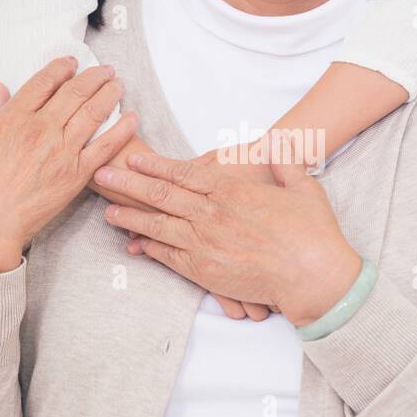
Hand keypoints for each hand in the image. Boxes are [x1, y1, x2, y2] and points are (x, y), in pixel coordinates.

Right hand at [0, 57, 137, 272]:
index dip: (61, 67)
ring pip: (92, 114)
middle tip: (106, 70)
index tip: (73, 62)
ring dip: (109, 95)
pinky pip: (105, 147)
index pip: (44, 82)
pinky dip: (121, 130)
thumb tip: (0, 87)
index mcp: (14, 118)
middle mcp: (40, 130)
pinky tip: (132, 118)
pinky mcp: (75, 175)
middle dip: (93, 77)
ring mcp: (60, 151)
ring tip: (118, 84)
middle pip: (74, 93)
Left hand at [93, 141, 362, 326]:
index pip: (185, 174)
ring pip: (158, 226)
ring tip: (109, 210)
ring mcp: (205, 244)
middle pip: (161, 196)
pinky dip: (150, 248)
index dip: (156, 165)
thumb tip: (281, 142)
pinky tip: (134, 243)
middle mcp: (212, 215)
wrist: (313, 274)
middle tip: (103, 175)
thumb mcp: (304, 186)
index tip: (135, 158)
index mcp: (232, 192)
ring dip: (131, 217)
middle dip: (129, 184)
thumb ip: (286, 162)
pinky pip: (169, 256)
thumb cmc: (312, 232)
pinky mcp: (205, 271)